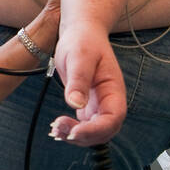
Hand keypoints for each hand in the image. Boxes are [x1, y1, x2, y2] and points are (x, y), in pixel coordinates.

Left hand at [50, 22, 126, 145]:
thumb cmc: (83, 41)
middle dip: (84, 136)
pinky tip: (57, 127)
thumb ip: (79, 80)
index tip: (74, 132)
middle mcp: (109, 101)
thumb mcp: (79, 57)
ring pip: (94, 132)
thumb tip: (76, 103)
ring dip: (76, 136)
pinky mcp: (87, 106)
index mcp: (113, 90)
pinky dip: (71, 130)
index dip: (96, 130)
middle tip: (59, 129)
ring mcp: (99, 105)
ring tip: (55, 129)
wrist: (81, 33)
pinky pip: (83, 126)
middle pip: (105, 131)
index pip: (113, 118)